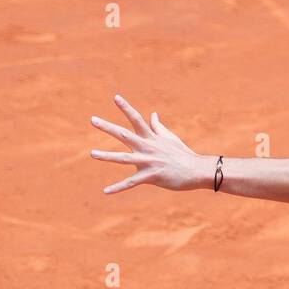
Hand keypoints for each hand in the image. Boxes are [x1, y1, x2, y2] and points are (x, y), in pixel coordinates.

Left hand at [90, 95, 208, 193]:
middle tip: (92, 119)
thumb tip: (152, 114)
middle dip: (108, 127)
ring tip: (92, 153)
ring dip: (107, 156)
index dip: (126, 108)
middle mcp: (147, 147)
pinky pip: (131, 183)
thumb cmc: (182, 154)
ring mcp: (148, 161)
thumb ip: (157, 127)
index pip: (136, 119)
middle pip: (124, 134)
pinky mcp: (150, 176)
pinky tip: (105, 191)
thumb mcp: (170, 138)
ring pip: (123, 158)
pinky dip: (118, 187)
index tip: (115, 97)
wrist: (196, 170)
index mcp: (152, 137)